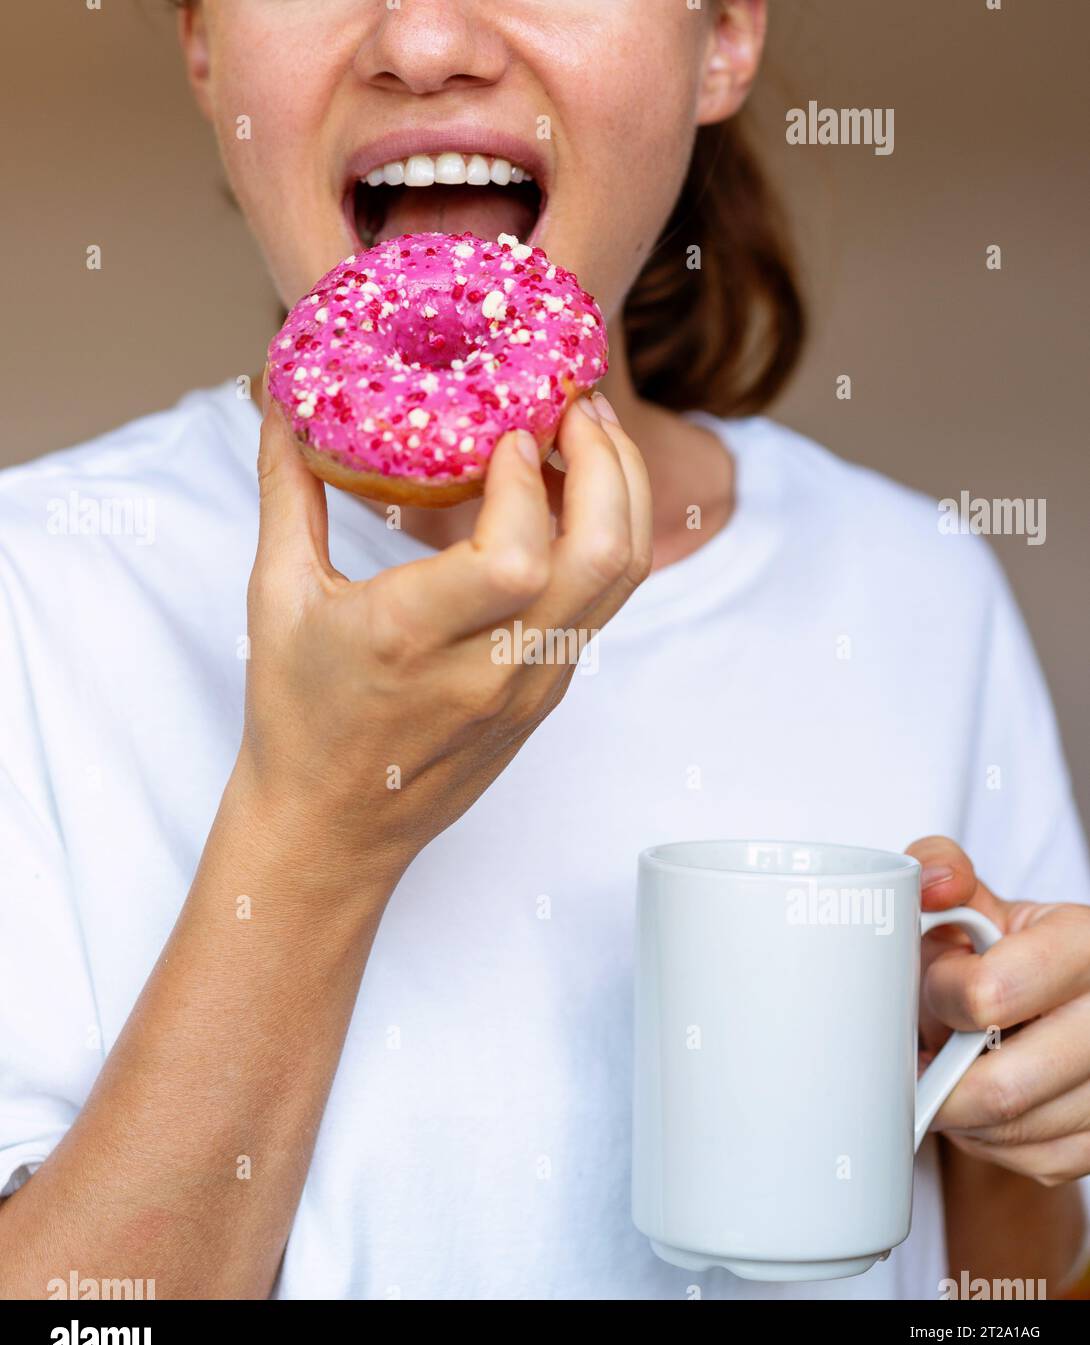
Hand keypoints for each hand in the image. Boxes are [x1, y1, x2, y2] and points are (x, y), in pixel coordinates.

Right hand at [237, 390, 650, 886]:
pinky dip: (605, 537)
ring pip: (619, 579)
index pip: (514, 554)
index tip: (509, 428)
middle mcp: (490, 668)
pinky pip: (601, 604)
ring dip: (621, 495)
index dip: (528, 480)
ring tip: (586, 437)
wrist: (334, 829)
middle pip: (603, 558)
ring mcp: (532, 685)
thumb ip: (288, 488)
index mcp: (412, 639)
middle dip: (609, 463)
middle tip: (576, 404)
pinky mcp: (549, 692)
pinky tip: (571, 499)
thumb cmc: (298, 718)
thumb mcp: (276, 598)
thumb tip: (279, 395)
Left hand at [910, 835, 1089, 1185]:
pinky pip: (1037, 1162)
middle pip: (1003, 1086)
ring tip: (946, 1072)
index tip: (932, 985)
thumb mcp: (976, 900)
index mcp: (1085, 945)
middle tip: (917, 1056)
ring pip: (1015, 1132)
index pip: (990, 993)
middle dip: (939, 1078)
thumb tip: (933, 883)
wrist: (1051, 1000)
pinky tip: (980, 1104)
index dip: (940, 996)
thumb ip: (944, 874)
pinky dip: (992, 1142)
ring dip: (961, 1113)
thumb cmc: (1003, 949)